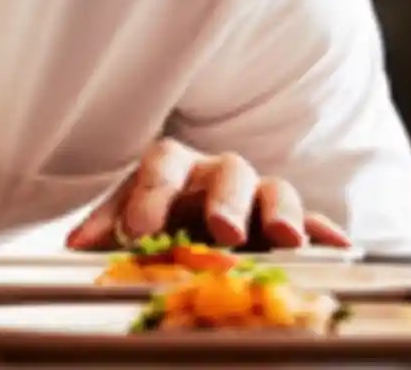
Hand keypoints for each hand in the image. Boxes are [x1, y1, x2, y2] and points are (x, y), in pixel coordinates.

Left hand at [66, 138, 351, 250]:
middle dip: (225, 202)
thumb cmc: (154, 217)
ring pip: (274, 189)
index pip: (163, 165)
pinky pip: (310, 220)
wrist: (186, 222)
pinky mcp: (286, 222)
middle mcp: (217, 174)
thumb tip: (75, 245)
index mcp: (173, 167)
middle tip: (222, 231)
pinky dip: (322, 232)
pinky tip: (335, 246)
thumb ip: (104, 227)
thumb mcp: (124, 219)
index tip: (138, 231)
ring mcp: (256, 196)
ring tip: (285, 238)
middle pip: (228, 173)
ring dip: (280, 212)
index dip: (151, 195)